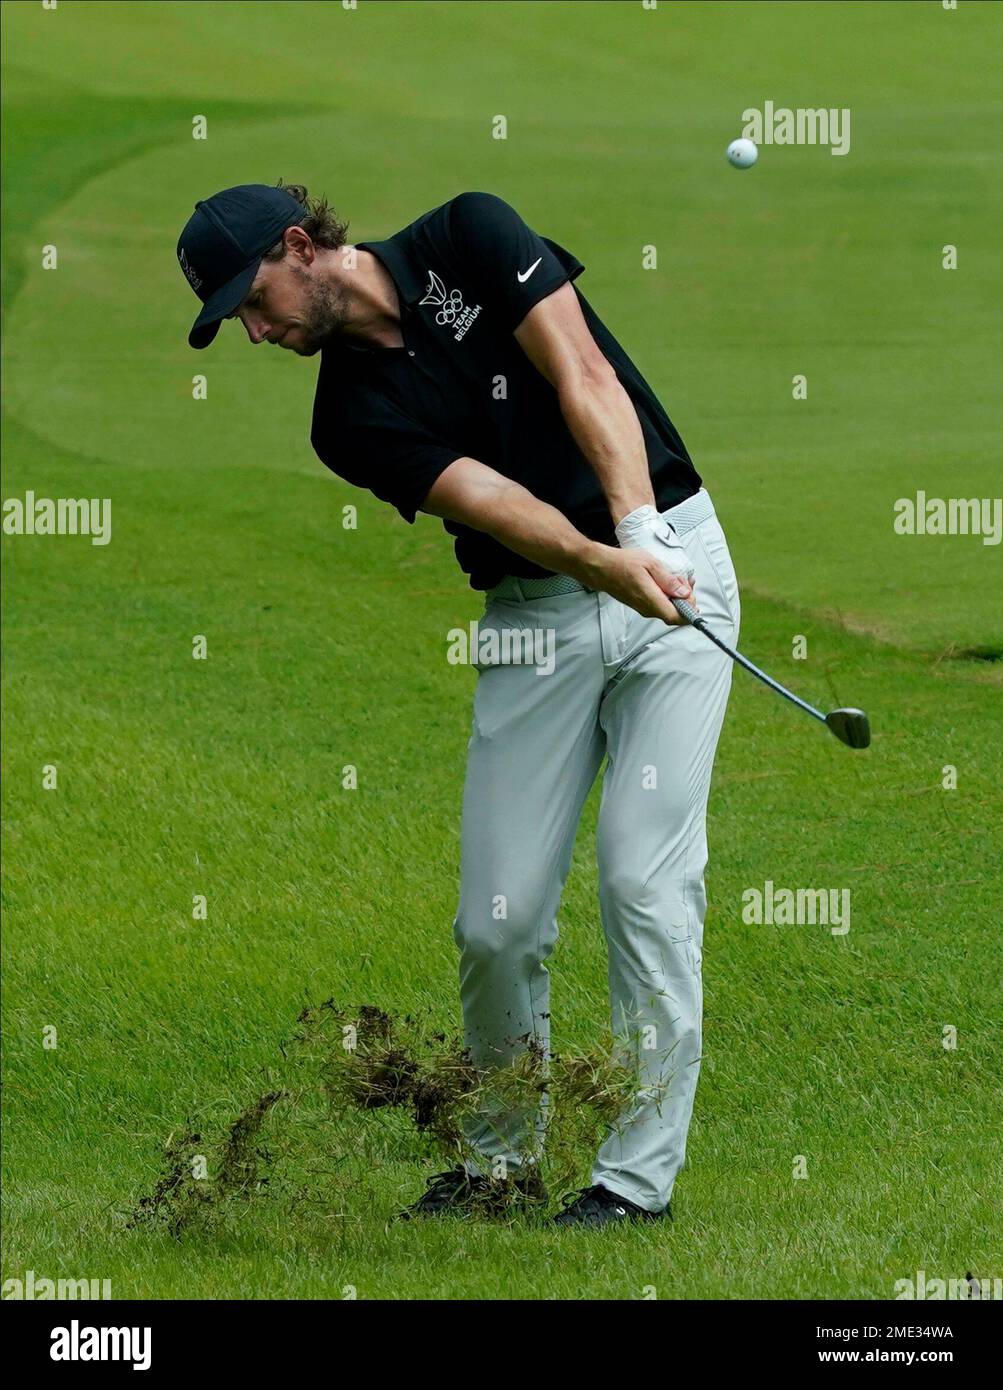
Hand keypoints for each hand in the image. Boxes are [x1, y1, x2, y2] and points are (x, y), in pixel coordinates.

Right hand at [581, 544, 696, 624]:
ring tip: (674, 578)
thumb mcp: (650, 564)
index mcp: (651, 600)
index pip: (677, 618)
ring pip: (667, 609)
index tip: (691, 594)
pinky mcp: (640, 604)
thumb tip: (684, 593)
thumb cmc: (621, 564)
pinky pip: (659, 605)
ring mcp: (643, 608)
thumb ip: (668, 580)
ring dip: (676, 596)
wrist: (600, 568)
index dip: (690, 610)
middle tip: (684, 581)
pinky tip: (665, 581)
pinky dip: (666, 595)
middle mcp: (647, 609)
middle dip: (685, 599)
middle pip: (675, 615)